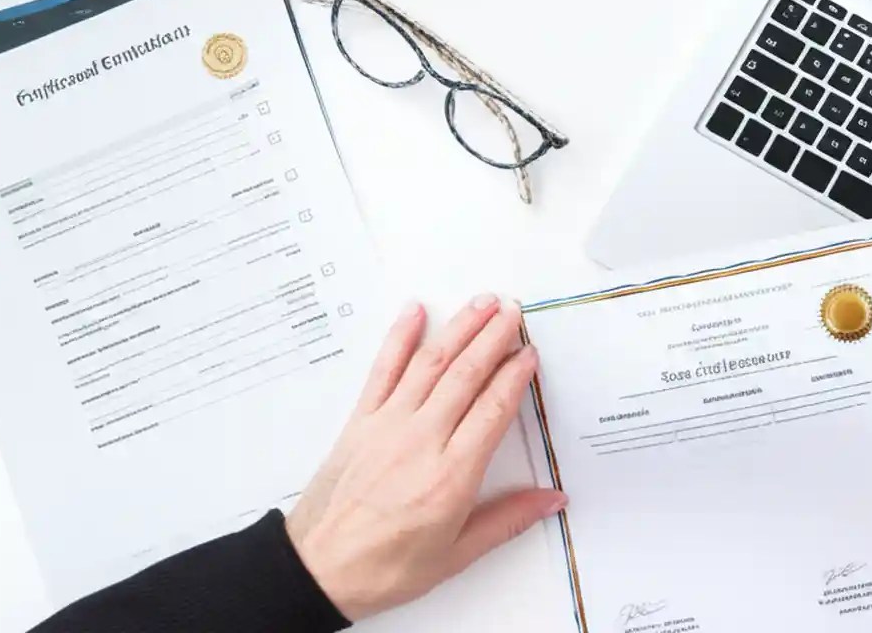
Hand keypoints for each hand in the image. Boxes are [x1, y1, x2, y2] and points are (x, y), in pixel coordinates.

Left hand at [285, 295, 567, 621]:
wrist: (319, 568)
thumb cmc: (386, 567)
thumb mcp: (456, 554)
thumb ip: (508, 520)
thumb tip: (553, 499)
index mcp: (452, 475)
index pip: (493, 408)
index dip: (515, 376)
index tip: (530, 353)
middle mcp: (422, 440)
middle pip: (466, 375)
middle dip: (494, 337)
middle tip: (514, 312)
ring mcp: (388, 425)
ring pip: (431, 363)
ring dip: (459, 328)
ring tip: (481, 302)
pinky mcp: (361, 422)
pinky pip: (383, 370)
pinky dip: (399, 338)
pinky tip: (414, 312)